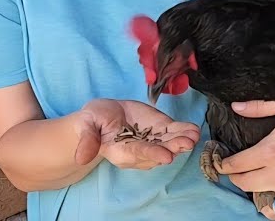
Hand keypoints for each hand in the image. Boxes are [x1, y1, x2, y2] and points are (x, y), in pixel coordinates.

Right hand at [71, 99, 200, 169]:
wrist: (103, 115)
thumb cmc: (93, 120)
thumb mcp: (86, 124)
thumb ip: (87, 140)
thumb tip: (81, 158)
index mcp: (121, 152)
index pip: (138, 153)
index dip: (152, 153)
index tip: (166, 156)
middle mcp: (139, 151)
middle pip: (158, 151)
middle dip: (173, 148)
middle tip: (186, 144)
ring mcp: (152, 141)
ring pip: (169, 144)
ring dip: (182, 141)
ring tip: (193, 136)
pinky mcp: (160, 130)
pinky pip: (173, 133)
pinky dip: (184, 131)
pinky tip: (193, 130)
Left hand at [217, 99, 274, 220]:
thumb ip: (258, 106)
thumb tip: (235, 106)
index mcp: (270, 153)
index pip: (237, 165)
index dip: (224, 164)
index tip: (220, 162)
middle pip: (246, 185)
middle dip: (236, 180)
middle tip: (236, 173)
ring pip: (269, 207)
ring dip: (259, 201)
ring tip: (258, 190)